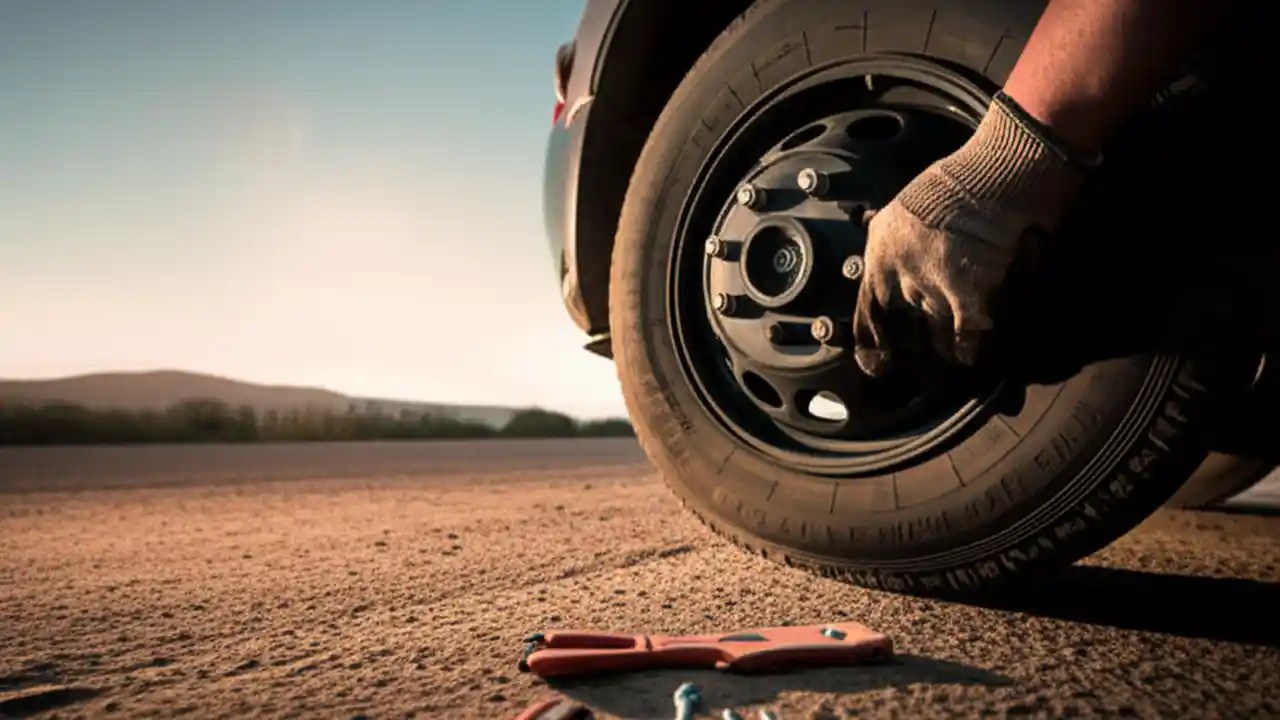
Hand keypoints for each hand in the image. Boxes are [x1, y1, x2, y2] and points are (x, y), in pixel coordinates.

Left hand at [852, 91, 1090, 376]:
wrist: (1005, 167)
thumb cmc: (969, 179)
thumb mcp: (912, 206)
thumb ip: (900, 241)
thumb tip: (890, 263)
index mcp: (881, 247)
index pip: (867, 308)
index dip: (872, 342)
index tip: (877, 365)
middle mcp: (898, 270)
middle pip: (906, 325)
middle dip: (919, 339)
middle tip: (931, 348)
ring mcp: (930, 284)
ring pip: (937, 335)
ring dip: (950, 345)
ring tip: (961, 350)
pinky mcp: (966, 295)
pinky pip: (967, 338)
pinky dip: (974, 346)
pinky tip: (980, 351)